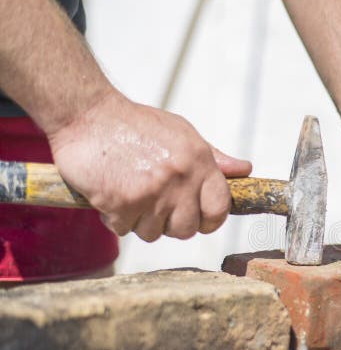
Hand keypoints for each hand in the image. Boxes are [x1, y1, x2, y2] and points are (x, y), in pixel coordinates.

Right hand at [47, 90, 251, 241]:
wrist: (87, 115)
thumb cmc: (136, 125)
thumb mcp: (181, 133)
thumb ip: (213, 157)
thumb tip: (245, 170)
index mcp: (199, 161)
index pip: (219, 209)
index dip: (210, 220)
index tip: (198, 219)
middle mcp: (180, 178)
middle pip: (187, 229)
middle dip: (171, 224)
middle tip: (156, 206)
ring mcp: (152, 192)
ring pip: (154, 233)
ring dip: (141, 221)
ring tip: (132, 195)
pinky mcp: (122, 203)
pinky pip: (125, 230)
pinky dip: (115, 219)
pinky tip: (111, 194)